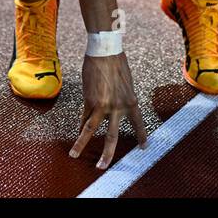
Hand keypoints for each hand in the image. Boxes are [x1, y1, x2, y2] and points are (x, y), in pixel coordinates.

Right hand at [70, 53, 146, 168]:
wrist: (106, 51)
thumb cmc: (117, 64)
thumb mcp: (127, 84)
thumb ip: (123, 100)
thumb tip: (114, 112)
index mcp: (132, 103)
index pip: (138, 124)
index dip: (142, 137)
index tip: (144, 148)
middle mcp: (118, 108)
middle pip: (111, 137)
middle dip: (107, 154)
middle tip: (102, 166)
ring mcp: (102, 106)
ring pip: (90, 131)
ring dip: (81, 144)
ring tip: (74, 155)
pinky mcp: (89, 101)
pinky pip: (83, 117)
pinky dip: (79, 125)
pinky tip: (76, 133)